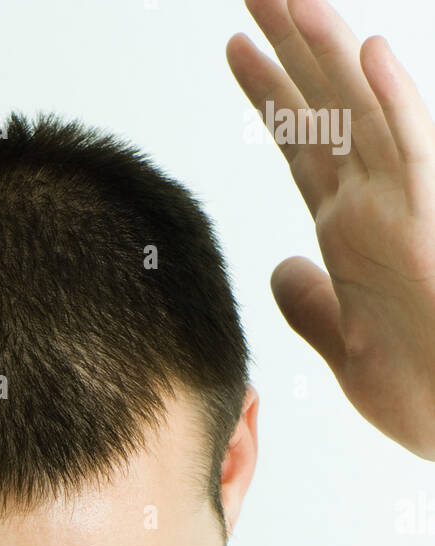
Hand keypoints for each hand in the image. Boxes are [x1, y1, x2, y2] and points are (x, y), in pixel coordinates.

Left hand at [227, 0, 434, 460]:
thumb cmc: (426, 392)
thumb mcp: (345, 346)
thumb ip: (310, 305)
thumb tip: (279, 267)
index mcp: (351, 233)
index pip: (304, 145)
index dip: (271, 94)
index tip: (238, 46)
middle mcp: (376, 208)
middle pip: (323, 111)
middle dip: (288, 48)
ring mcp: (406, 211)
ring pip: (364, 114)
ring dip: (330, 51)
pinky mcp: (432, 226)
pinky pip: (413, 154)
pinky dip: (394, 103)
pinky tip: (371, 53)